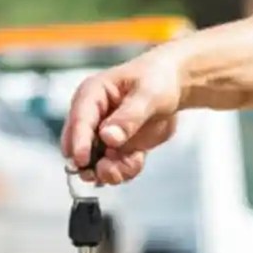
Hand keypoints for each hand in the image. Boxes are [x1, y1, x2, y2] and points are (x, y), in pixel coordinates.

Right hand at [61, 51, 183, 185]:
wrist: (173, 87)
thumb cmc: (157, 80)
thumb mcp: (148, 95)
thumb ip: (129, 117)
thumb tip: (108, 138)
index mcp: (92, 94)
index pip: (80, 120)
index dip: (79, 142)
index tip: (82, 160)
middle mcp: (91, 117)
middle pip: (79, 146)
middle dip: (91, 164)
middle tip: (108, 171)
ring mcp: (101, 135)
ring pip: (95, 162)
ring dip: (110, 171)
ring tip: (131, 164)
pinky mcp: (115, 149)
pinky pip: (114, 167)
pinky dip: (124, 170)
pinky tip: (138, 159)